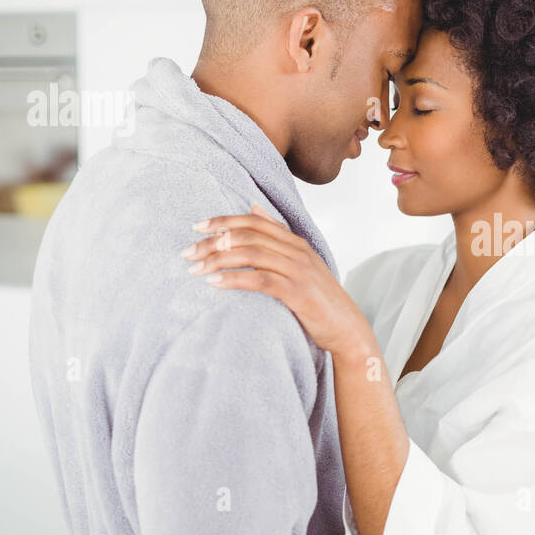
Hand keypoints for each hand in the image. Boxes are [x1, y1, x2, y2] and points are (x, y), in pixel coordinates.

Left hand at [184, 204, 376, 359]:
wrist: (346, 328)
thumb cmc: (319, 298)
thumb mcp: (300, 261)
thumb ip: (277, 235)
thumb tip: (254, 206)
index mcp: (295, 241)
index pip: (253, 221)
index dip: (223, 220)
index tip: (197, 227)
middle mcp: (297, 251)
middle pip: (248, 235)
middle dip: (213, 241)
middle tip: (188, 252)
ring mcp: (298, 270)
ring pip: (251, 254)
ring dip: (218, 260)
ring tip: (195, 269)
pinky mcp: (297, 292)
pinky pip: (260, 280)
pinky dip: (235, 279)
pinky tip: (215, 282)